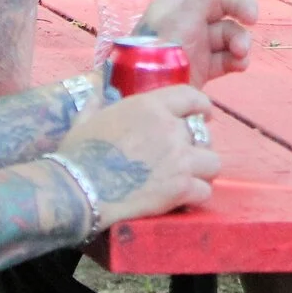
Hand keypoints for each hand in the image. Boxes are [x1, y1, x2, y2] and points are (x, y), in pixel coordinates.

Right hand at [58, 84, 220, 224]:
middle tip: (186, 156)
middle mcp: (171, 128)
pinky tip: (183, 199)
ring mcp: (180, 159)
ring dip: (203, 170)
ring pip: (213, 162)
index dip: (201, 106)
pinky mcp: (181, 188)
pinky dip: (196, 195)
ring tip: (190, 178)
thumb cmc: (78, 153)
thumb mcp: (85, 119)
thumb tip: (96, 93)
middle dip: (197, 145)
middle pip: (204, 134)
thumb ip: (97, 104)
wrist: (78, 189)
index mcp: (150, 106)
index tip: (203, 115)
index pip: (191, 97)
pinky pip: (205, 190)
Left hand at [139, 0, 257, 81]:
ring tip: (241, 52)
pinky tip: (239, 65)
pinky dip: (236, 60)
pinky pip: (226, 58)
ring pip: (228, 33)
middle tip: (252, 18)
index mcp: (176, 3)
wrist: (148, 94)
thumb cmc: (161, 50)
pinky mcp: (203, 68)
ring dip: (240, 40)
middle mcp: (187, 20)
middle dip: (240, 9)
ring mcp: (196, 45)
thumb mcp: (184, 19)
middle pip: (222, 4)